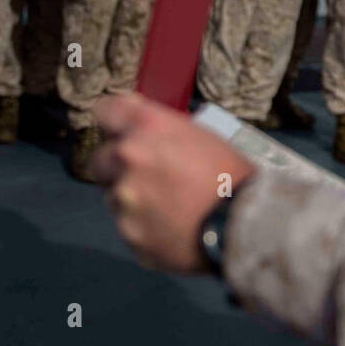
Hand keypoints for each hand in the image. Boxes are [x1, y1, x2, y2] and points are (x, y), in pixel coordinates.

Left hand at [91, 93, 257, 272]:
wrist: (245, 222)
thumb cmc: (231, 173)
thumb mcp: (201, 135)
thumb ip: (160, 128)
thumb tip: (136, 123)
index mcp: (147, 127)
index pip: (105, 111)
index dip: (114, 123)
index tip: (121, 132)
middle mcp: (128, 158)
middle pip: (99, 159)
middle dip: (118, 166)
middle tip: (149, 176)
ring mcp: (125, 199)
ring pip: (114, 196)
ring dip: (134, 199)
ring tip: (170, 207)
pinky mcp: (129, 233)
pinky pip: (130, 227)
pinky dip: (145, 228)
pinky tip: (173, 228)